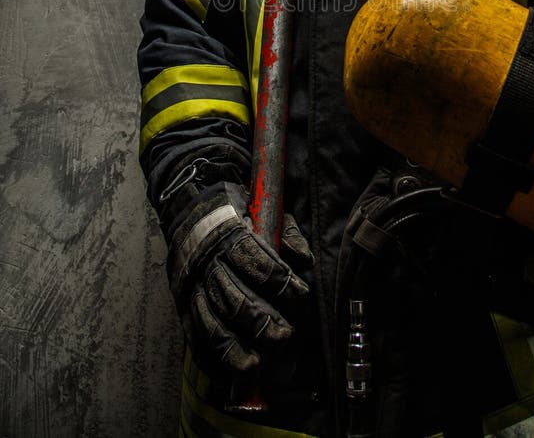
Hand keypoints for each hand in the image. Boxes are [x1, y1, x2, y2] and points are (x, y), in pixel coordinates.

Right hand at [164, 179, 311, 376]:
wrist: (187, 208)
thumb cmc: (233, 211)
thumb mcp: (261, 208)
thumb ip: (286, 232)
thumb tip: (305, 259)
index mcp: (230, 235)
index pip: (255, 262)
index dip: (279, 281)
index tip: (300, 294)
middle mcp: (208, 263)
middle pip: (235, 297)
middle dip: (261, 321)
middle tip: (284, 337)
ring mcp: (192, 284)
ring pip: (211, 321)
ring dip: (233, 347)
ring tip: (254, 366)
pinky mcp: (182, 301)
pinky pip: (193, 332)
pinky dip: (207, 355)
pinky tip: (224, 372)